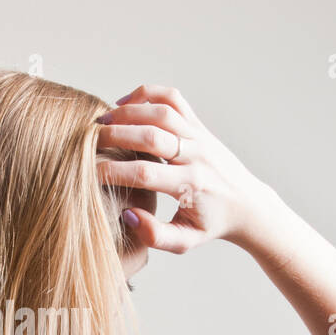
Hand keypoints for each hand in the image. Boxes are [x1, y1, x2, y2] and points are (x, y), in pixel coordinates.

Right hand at [96, 84, 269, 254]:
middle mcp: (196, 156)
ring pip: (161, 111)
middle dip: (115, 136)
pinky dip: (148, 93)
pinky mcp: (199, 125)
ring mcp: (199, 136)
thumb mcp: (185, 241)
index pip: (144, 174)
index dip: (112, 172)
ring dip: (128, 112)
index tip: (89, 174)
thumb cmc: (211, 224)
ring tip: (102, 121)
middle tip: (88, 141)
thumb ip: (155, 235)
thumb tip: (127, 214)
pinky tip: (126, 103)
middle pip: (150, 136)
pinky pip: (173, 98)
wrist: (246, 205)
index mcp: (190, 185)